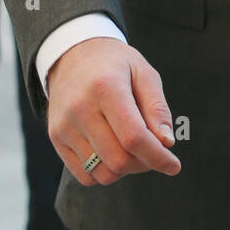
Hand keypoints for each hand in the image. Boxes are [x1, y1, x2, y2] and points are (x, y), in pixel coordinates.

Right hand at [46, 36, 181, 185]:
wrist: (73, 54)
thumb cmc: (115, 64)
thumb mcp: (144, 73)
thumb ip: (157, 108)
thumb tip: (166, 143)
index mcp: (106, 87)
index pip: (133, 136)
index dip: (157, 156)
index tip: (174, 166)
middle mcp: (80, 109)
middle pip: (118, 160)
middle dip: (144, 163)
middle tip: (154, 150)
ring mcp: (64, 126)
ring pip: (102, 173)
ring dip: (125, 170)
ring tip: (132, 148)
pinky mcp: (56, 138)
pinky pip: (85, 175)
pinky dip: (105, 172)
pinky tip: (112, 151)